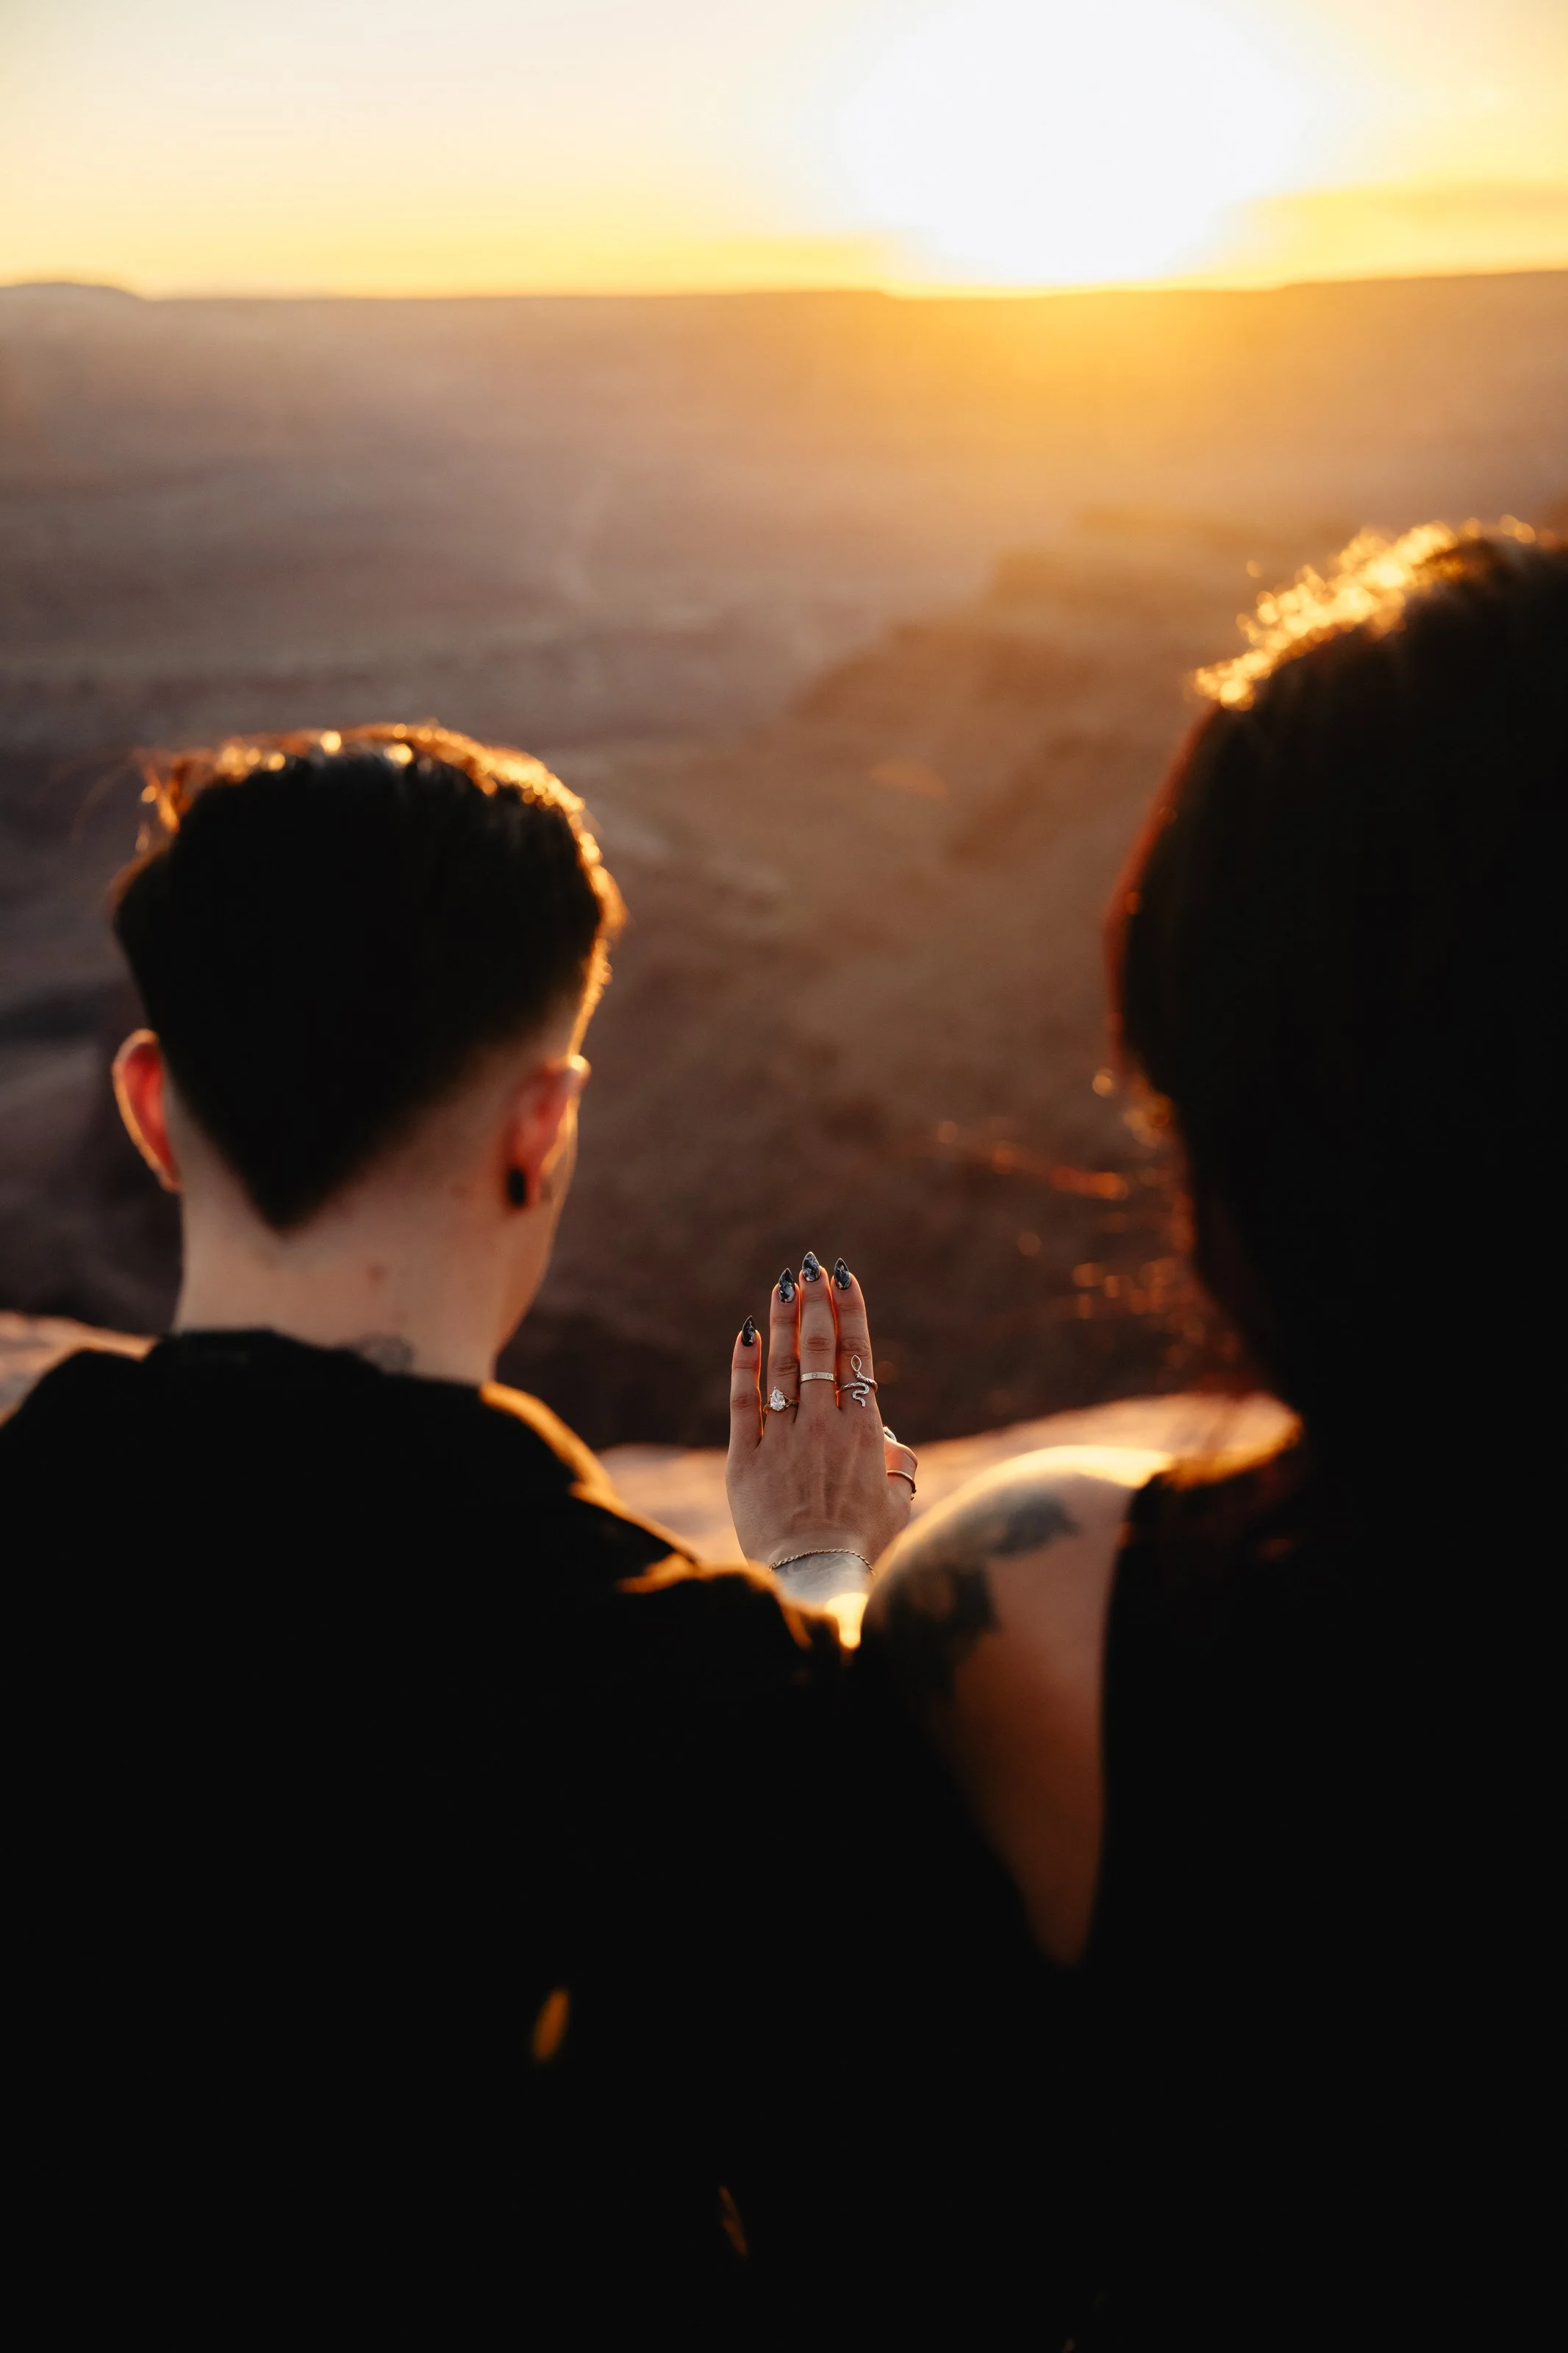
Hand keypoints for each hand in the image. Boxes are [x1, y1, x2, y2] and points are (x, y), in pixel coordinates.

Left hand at [727, 1253, 917, 1569]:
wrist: (815, 1576)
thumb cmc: (862, 1545)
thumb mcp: (898, 1506)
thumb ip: (900, 1470)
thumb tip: (895, 1449)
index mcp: (864, 1430)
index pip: (856, 1355)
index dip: (849, 1310)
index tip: (843, 1276)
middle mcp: (824, 1424)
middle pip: (818, 1349)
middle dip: (815, 1302)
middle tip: (809, 1265)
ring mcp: (783, 1438)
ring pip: (780, 1365)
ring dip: (781, 1320)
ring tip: (782, 1283)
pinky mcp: (745, 1458)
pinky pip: (742, 1402)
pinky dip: (742, 1365)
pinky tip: (743, 1332)